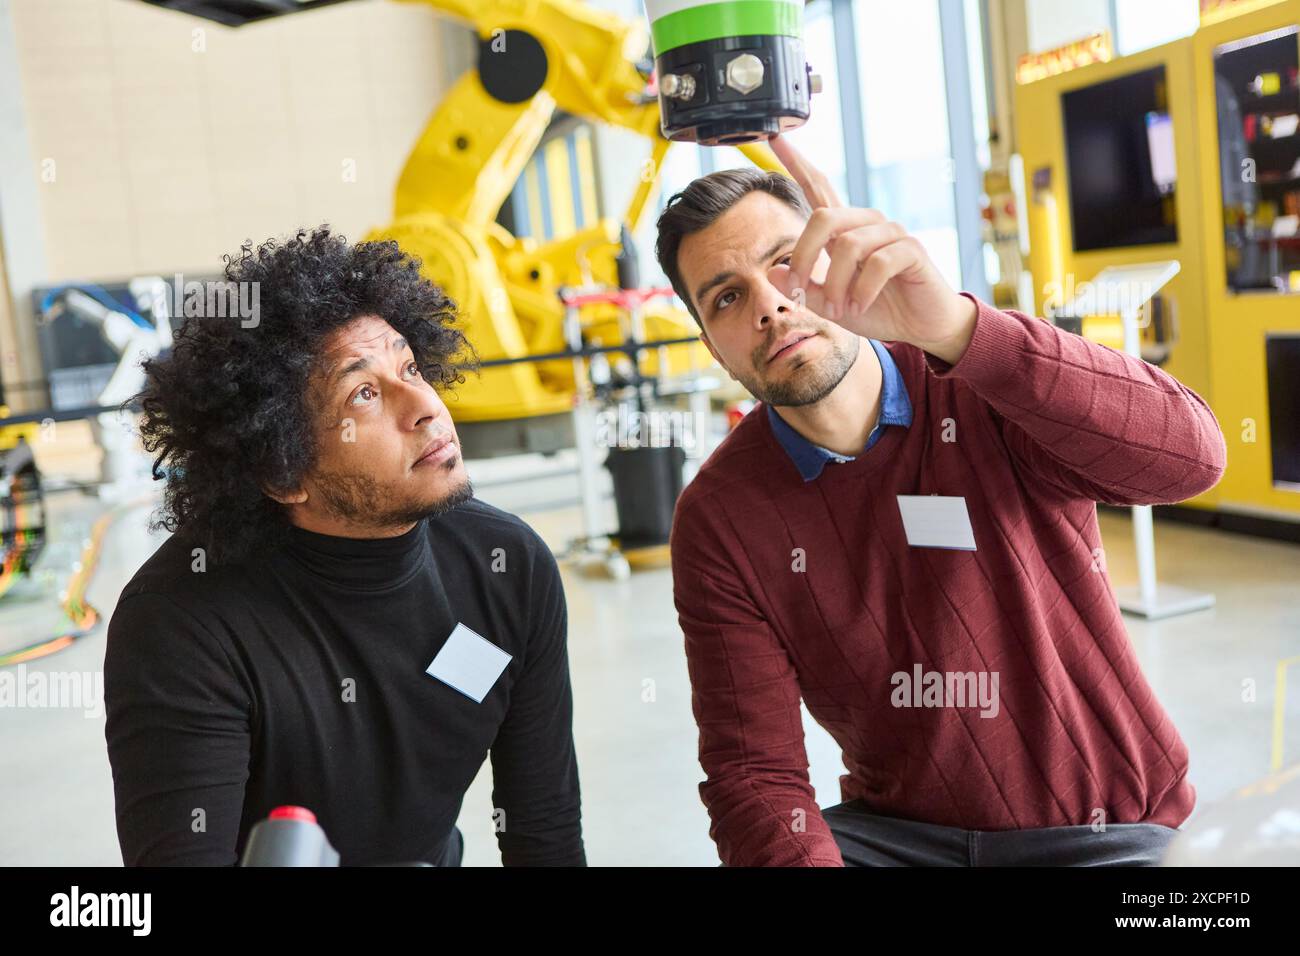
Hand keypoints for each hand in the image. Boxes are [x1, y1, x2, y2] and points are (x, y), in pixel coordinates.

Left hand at [767, 135, 976, 364]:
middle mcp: (867, 224)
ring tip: (842, 308)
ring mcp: (891, 233)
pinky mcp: (911, 249)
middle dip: (805, 257)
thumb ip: (804, 289)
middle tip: (802, 292)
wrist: (921, 327)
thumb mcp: (831, 305)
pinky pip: (878, 263)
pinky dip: (863, 290)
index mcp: (844, 231)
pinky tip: (862, 304)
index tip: (776, 138)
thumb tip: (773, 269)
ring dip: (837, 285)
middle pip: (822, 218)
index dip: (798, 164)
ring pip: (848, 246)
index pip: (819, 189)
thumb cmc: (877, 310)